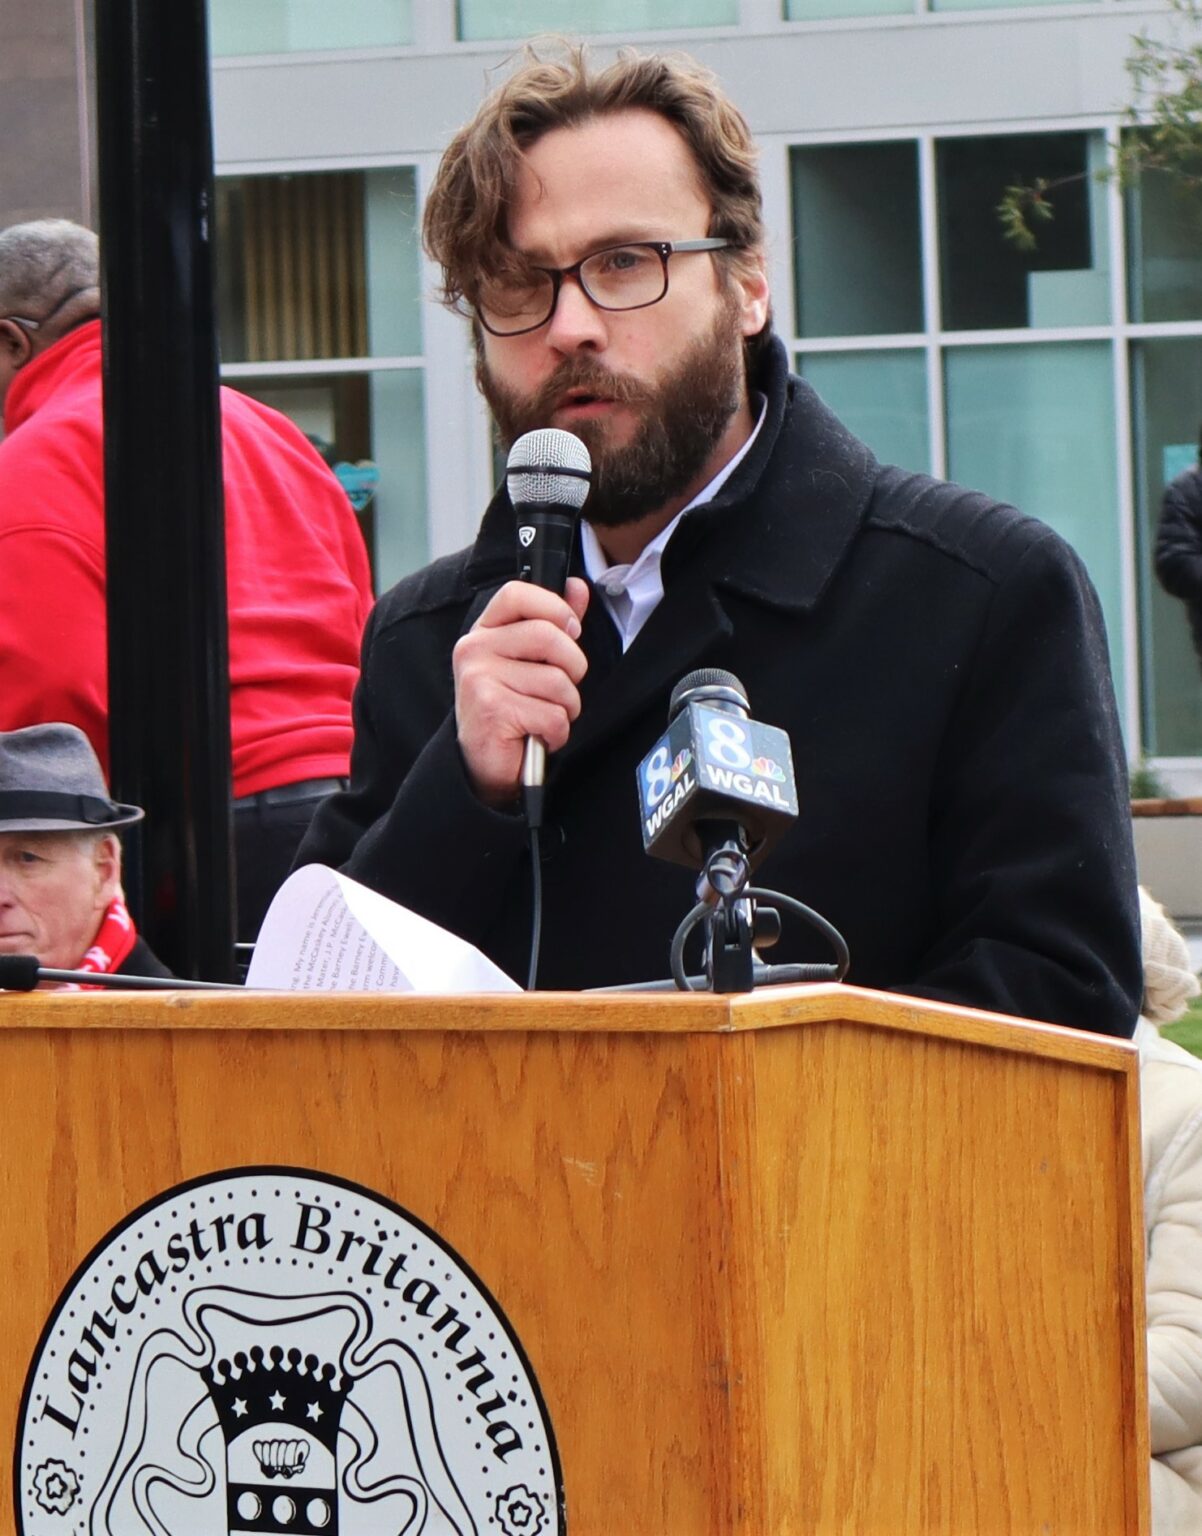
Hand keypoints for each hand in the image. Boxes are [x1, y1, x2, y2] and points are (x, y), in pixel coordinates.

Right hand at [453, 577, 589, 804]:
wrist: (482, 765)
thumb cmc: (511, 709)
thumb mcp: (530, 661)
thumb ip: (554, 622)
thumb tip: (577, 586)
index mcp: (484, 631)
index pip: (517, 593)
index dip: (554, 608)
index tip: (570, 632)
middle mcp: (474, 649)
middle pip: (548, 636)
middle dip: (573, 667)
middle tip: (562, 690)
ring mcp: (479, 678)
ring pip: (557, 681)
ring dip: (566, 707)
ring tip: (547, 717)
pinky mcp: (491, 709)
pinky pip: (552, 714)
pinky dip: (557, 732)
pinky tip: (539, 736)